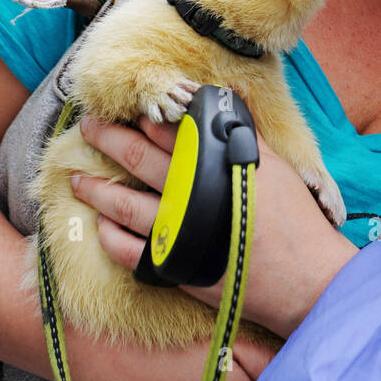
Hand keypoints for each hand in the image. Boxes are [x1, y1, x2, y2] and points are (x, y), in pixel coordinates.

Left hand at [71, 107, 357, 340]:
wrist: (304, 278)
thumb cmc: (295, 219)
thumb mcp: (274, 166)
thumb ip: (243, 133)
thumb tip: (224, 101)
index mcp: (211, 165)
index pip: (167, 131)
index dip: (144, 117)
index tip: (125, 107)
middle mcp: (188, 195)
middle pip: (136, 159)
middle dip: (107, 138)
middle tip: (87, 125)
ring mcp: (176, 233)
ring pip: (121, 205)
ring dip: (95, 188)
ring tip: (77, 177)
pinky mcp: (173, 267)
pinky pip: (128, 252)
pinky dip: (110, 237)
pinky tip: (101, 226)